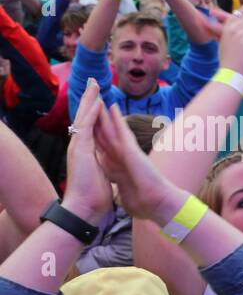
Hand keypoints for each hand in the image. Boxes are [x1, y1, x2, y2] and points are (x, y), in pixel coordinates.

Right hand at [61, 80, 113, 222]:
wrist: (85, 211)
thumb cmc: (93, 201)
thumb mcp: (101, 182)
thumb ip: (103, 174)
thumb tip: (110, 177)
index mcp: (88, 155)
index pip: (92, 130)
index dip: (95, 115)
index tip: (99, 101)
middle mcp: (82, 148)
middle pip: (87, 119)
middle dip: (90, 101)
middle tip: (94, 84)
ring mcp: (80, 148)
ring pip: (85, 118)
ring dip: (90, 100)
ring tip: (95, 84)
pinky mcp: (82, 150)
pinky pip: (87, 126)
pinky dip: (92, 113)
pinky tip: (97, 101)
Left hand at [91, 101, 175, 222]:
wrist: (156, 205)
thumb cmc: (144, 204)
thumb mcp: (126, 197)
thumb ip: (123, 192)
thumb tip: (124, 199)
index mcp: (116, 168)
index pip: (102, 148)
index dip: (93, 136)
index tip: (85, 126)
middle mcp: (121, 157)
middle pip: (104, 134)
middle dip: (96, 120)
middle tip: (90, 105)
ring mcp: (127, 152)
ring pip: (112, 129)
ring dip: (105, 114)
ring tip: (98, 97)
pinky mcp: (131, 151)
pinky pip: (122, 131)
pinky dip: (116, 119)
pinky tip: (112, 106)